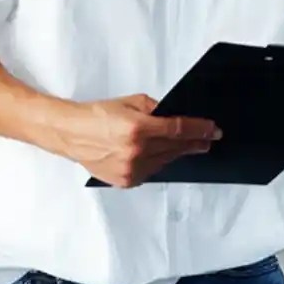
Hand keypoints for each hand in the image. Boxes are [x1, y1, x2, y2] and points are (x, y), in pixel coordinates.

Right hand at [51, 94, 220, 187]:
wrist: (70, 133)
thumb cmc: (97, 115)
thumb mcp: (132, 102)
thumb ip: (157, 110)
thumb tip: (177, 117)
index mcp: (137, 128)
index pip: (179, 129)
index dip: (200, 130)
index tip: (214, 130)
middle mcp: (135, 151)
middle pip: (176, 147)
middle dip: (195, 142)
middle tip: (209, 139)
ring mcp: (130, 169)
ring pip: (166, 161)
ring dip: (178, 153)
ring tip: (189, 146)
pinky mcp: (125, 181)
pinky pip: (151, 171)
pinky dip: (158, 162)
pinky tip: (162, 154)